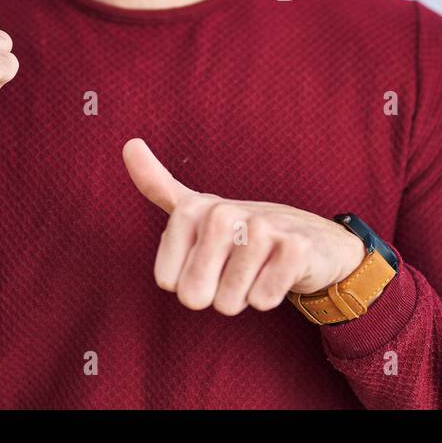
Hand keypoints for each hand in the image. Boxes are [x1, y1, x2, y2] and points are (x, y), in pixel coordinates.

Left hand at [121, 138, 366, 314]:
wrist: (312, 240)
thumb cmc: (245, 231)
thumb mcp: (199, 210)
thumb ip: (159, 185)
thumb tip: (129, 144)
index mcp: (198, 209)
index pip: (168, 278)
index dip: (186, 283)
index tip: (203, 265)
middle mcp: (227, 213)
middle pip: (193, 291)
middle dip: (212, 296)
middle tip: (229, 277)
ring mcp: (264, 228)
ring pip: (229, 299)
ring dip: (242, 297)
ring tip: (254, 276)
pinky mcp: (297, 248)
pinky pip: (264, 297)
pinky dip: (267, 298)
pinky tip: (277, 277)